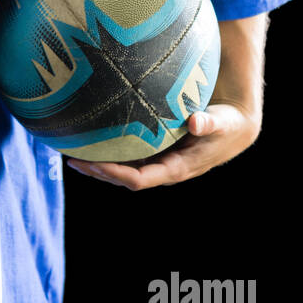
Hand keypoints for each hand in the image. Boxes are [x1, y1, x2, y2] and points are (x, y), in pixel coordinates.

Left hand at [65, 104, 260, 189]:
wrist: (231, 129)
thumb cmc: (226, 125)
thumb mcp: (221, 123)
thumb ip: (209, 124)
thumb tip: (196, 122)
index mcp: (175, 169)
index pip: (139, 179)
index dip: (116, 174)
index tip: (95, 165)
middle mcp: (162, 170)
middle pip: (123, 177)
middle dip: (98, 171)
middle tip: (72, 159)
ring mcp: (156, 163)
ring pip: (121, 169)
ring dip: (97, 164)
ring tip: (70, 153)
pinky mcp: (154, 153)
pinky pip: (126, 157)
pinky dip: (107, 151)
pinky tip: (88, 141)